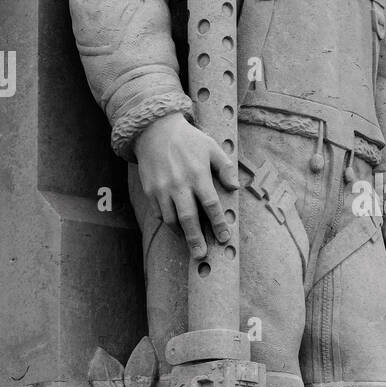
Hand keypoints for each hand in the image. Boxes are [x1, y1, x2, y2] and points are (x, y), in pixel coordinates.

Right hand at [134, 112, 239, 259]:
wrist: (154, 129)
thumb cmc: (188, 139)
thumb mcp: (211, 147)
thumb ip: (225, 168)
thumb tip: (235, 187)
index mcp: (197, 174)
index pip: (210, 204)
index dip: (218, 224)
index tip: (224, 238)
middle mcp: (178, 184)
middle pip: (188, 218)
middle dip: (196, 240)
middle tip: (202, 256)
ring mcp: (161, 188)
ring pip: (171, 219)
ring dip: (181, 234)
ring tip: (190, 245)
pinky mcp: (149, 190)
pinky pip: (159, 213)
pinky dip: (168, 223)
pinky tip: (177, 228)